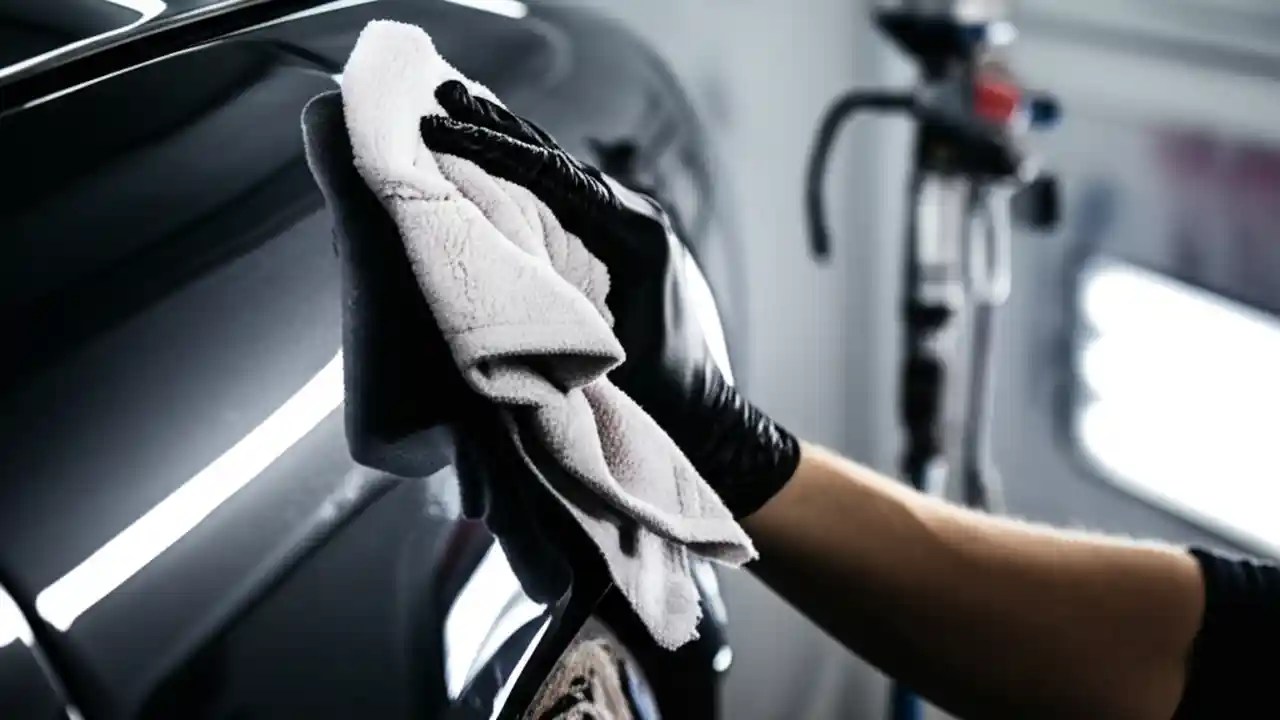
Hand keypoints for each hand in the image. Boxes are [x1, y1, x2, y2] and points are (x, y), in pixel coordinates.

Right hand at [419, 80, 799, 518]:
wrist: (702, 412)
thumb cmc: (657, 392)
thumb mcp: (600, 351)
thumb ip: (553, 307)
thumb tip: (484, 272)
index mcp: (636, 234)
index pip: (555, 177)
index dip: (497, 149)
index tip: (446, 125)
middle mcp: (636, 216)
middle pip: (555, 162)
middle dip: (496, 131)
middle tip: (442, 97)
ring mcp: (631, 224)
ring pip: (558, 175)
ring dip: (508, 148)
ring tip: (454, 111)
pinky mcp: (620, 238)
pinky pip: (566, 199)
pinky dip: (525, 178)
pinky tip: (487, 159)